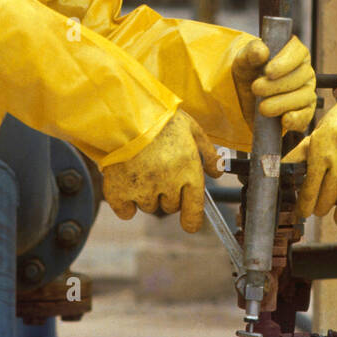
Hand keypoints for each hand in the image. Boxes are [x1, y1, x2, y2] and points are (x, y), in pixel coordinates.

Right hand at [102, 111, 220, 231]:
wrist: (124, 113)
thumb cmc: (159, 118)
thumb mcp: (191, 128)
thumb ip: (207, 151)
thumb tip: (217, 172)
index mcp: (189, 171)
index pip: (194, 210)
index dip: (192, 220)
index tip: (189, 224)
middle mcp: (169, 185)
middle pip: (170, 206)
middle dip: (167, 193)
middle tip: (158, 171)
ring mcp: (143, 191)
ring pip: (149, 206)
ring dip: (147, 194)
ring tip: (140, 169)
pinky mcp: (119, 193)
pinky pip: (126, 211)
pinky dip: (125, 203)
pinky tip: (125, 183)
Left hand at [233, 35, 317, 133]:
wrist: (244, 97)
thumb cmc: (248, 72)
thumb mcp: (244, 60)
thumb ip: (251, 52)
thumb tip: (262, 51)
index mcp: (293, 52)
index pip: (299, 53)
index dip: (286, 62)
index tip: (268, 72)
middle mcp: (304, 71)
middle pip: (301, 76)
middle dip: (278, 85)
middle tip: (256, 89)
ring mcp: (306, 92)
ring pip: (304, 96)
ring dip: (283, 103)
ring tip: (262, 108)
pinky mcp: (304, 112)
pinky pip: (307, 116)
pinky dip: (297, 119)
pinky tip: (284, 120)